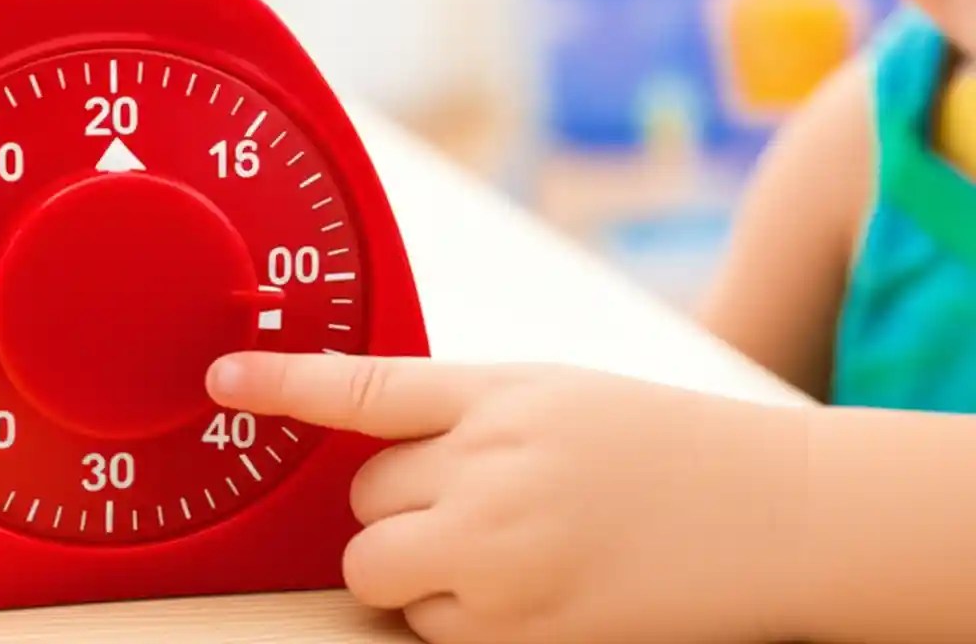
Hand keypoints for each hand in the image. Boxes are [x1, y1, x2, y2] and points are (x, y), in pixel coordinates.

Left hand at [206, 354, 806, 643]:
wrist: (773, 513)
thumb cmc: (663, 447)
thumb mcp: (559, 395)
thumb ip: (466, 413)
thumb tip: (383, 444)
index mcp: (502, 396)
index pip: (367, 386)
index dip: (283, 382)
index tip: (224, 380)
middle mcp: (492, 471)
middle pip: (362, 497)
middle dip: (397, 502)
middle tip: (469, 498)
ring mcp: (504, 555)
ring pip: (377, 568)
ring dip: (412, 565)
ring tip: (491, 549)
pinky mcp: (523, 632)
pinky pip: (428, 628)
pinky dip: (453, 615)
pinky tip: (521, 589)